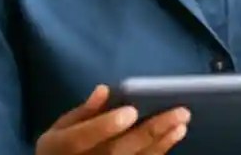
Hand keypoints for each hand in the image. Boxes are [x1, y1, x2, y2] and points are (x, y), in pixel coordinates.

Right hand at [35, 85, 189, 154]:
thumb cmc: (62, 148)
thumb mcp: (60, 129)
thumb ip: (82, 112)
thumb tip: (104, 91)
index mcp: (59, 147)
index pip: (80, 138)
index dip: (105, 126)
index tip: (131, 111)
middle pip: (115, 151)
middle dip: (149, 132)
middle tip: (180, 113)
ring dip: (160, 144)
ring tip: (181, 125)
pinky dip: (157, 153)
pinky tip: (173, 137)